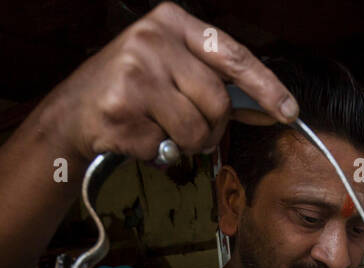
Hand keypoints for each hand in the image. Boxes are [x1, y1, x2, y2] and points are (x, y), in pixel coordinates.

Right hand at [44, 3, 295, 163]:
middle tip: (193, 130)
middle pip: (216, 101)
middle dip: (213, 127)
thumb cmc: (133, 89)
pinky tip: (137, 134)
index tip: (289, 110)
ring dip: (188, 144)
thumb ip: (216, 81)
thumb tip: (272, 107)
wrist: (74, 111)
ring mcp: (134, 73)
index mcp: (171, 21)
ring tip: (163, 131)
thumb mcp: (173, 68)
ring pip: (195, 129)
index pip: (232, 55)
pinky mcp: (121, 108)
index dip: (265, 86)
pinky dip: (158, 151)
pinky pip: (166, 146)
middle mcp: (152, 40)